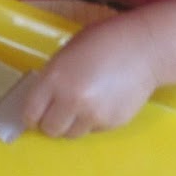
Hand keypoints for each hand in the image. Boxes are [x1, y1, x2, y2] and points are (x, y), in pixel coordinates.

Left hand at [22, 17, 160, 137]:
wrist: (145, 48)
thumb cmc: (103, 41)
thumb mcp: (67, 53)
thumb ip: (53, 78)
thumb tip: (43, 101)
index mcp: (54, 79)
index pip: (31, 113)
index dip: (31, 116)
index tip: (35, 115)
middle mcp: (71, 101)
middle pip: (50, 130)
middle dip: (51, 123)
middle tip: (58, 113)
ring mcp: (92, 115)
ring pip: (71, 134)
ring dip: (72, 125)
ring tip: (82, 106)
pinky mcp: (111, 123)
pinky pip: (93, 130)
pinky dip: (93, 122)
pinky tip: (102, 102)